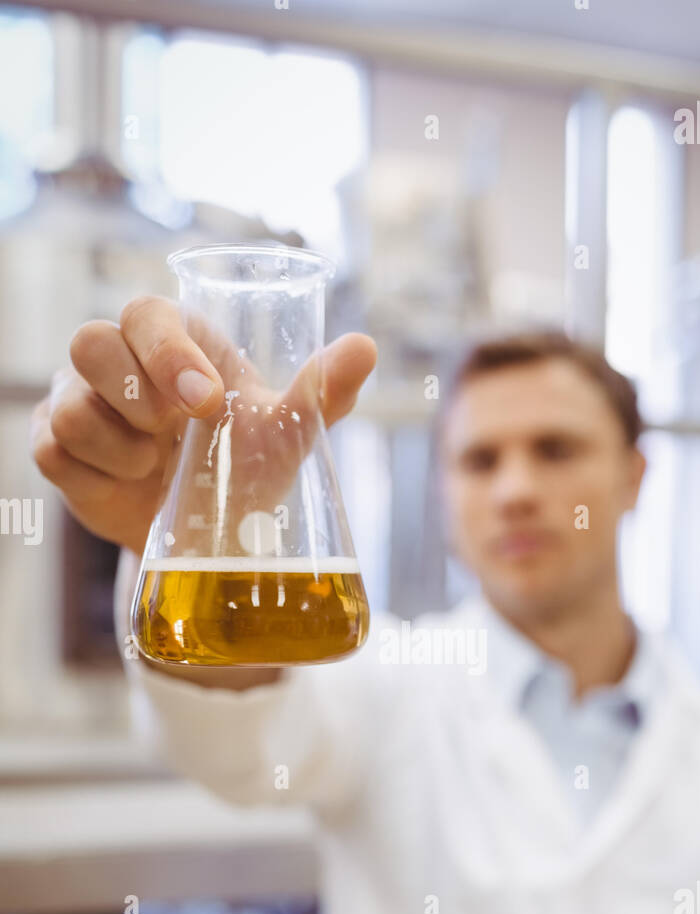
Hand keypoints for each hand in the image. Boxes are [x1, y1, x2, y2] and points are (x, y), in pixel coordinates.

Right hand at [30, 295, 377, 554]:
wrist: (208, 535)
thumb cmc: (246, 464)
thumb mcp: (285, 431)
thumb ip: (321, 392)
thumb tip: (365, 348)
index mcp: (170, 337)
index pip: (146, 314)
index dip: (167, 352)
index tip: (206, 401)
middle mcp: (115, 359)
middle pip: (89, 343)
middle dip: (138, 396)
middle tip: (179, 436)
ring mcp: (77, 401)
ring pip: (74, 408)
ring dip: (124, 448)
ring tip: (161, 466)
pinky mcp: (57, 450)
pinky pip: (56, 452)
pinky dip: (98, 476)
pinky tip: (133, 486)